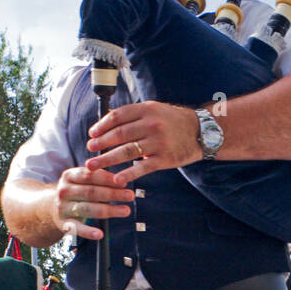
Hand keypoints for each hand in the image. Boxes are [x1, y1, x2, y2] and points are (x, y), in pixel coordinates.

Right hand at [52, 166, 133, 240]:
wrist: (49, 208)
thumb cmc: (75, 192)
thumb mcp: (80, 180)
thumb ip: (97, 178)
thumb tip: (123, 179)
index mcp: (69, 176)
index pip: (90, 176)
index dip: (108, 179)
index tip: (124, 181)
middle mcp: (64, 191)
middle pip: (91, 192)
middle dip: (113, 194)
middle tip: (130, 195)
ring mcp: (63, 208)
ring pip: (88, 209)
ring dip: (109, 210)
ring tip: (126, 211)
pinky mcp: (64, 224)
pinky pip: (77, 228)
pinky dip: (88, 232)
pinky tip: (99, 234)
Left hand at [85, 101, 203, 183]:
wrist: (201, 132)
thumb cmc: (173, 122)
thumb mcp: (155, 110)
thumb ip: (134, 115)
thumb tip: (107, 122)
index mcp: (147, 110)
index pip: (118, 116)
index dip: (102, 126)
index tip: (92, 134)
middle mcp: (152, 125)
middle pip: (119, 134)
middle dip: (101, 143)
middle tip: (89, 150)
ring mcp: (158, 142)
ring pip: (127, 151)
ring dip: (107, 159)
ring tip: (93, 165)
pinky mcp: (164, 159)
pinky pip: (142, 167)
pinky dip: (128, 173)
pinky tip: (117, 179)